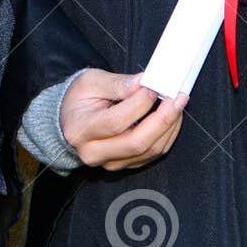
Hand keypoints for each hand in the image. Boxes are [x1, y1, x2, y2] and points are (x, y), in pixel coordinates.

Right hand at [59, 69, 187, 170]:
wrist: (69, 119)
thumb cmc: (78, 98)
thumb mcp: (91, 81)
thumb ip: (118, 83)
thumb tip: (144, 83)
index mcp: (81, 129)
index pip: (116, 122)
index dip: (139, 104)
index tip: (154, 86)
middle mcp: (93, 152)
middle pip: (136, 143)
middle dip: (163, 119)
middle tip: (177, 98)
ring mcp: (109, 162)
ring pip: (148, 151)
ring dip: (169, 127)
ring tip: (177, 104)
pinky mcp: (123, 165)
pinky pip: (152, 154)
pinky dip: (166, 135)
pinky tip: (170, 118)